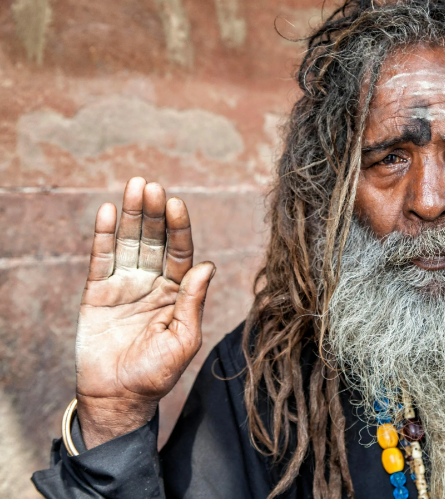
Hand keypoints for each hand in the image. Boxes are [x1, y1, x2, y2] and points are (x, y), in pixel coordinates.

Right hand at [74, 177, 214, 448]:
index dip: (179, 227)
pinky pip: (100, 259)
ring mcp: (125, 285)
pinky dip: (102, 236)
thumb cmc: (157, 373)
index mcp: (178, 291)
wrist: (118, 397)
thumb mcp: (183, 339)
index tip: (176, 203)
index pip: (181, 251)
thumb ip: (193, 302)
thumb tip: (208, 265)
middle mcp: (153, 281)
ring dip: (130, 214)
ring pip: (129, 242)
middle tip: (151, 185)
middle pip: (155, 239)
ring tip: (134, 186)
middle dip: (154, 212)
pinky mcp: (97, 293)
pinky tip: (106, 211)